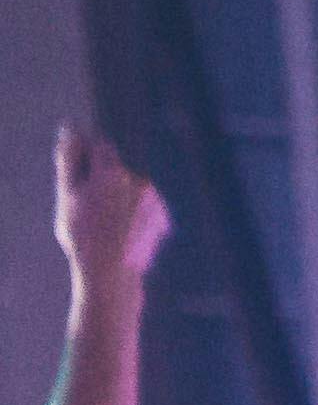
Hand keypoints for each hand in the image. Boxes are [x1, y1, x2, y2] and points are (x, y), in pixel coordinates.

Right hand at [53, 129, 163, 280]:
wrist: (112, 274)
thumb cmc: (83, 234)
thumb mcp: (67, 195)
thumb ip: (70, 159)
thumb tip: (71, 130)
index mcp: (113, 171)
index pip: (99, 145)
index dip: (86, 158)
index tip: (80, 179)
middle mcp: (139, 180)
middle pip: (115, 169)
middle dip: (102, 181)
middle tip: (90, 210)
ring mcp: (155, 200)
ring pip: (130, 188)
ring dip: (118, 198)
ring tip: (106, 225)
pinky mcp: (163, 217)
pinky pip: (143, 206)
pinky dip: (133, 213)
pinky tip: (123, 233)